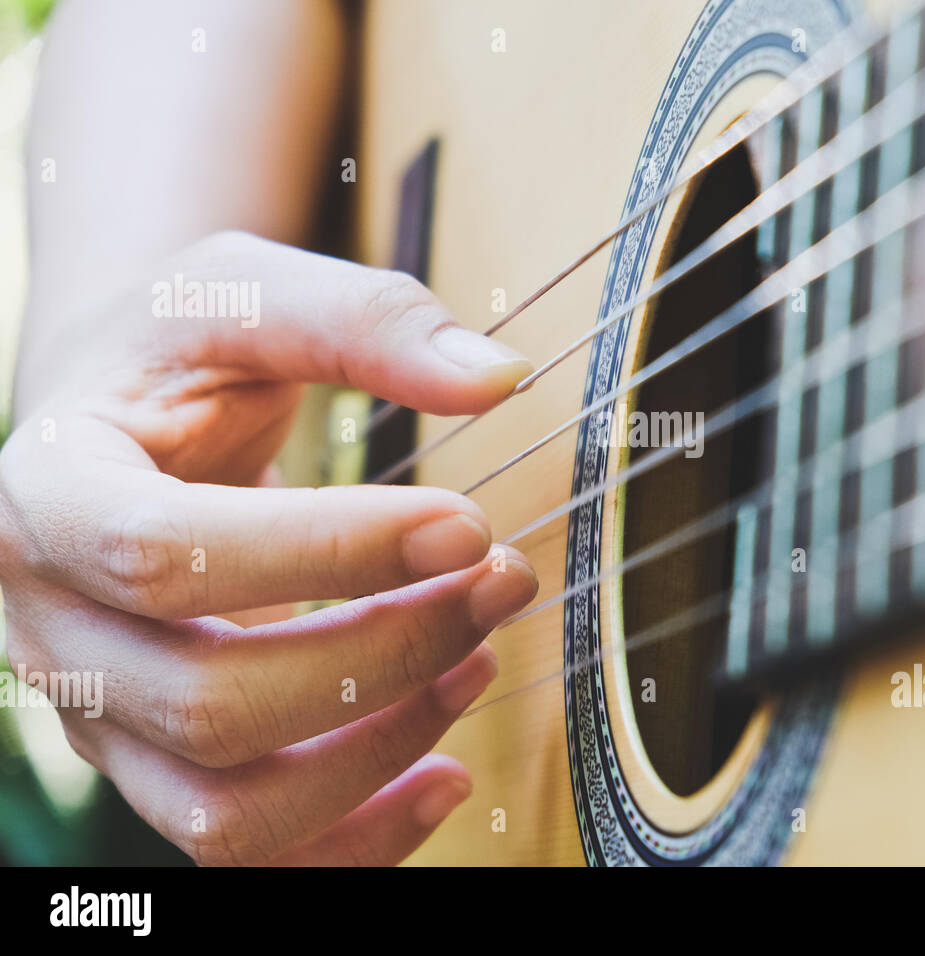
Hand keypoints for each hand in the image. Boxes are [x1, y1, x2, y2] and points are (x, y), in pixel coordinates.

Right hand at [0, 231, 538, 864]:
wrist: (121, 418)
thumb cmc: (177, 353)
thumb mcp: (248, 289)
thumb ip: (367, 319)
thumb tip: (500, 377)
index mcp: (50, 494)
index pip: (166, 553)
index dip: (331, 552)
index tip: (467, 523)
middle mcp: (56, 625)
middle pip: (209, 702)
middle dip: (386, 654)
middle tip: (501, 583)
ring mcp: (104, 712)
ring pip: (225, 808)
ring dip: (378, 752)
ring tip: (480, 661)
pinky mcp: (160, 759)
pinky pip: (249, 848)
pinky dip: (356, 837)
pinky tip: (446, 777)